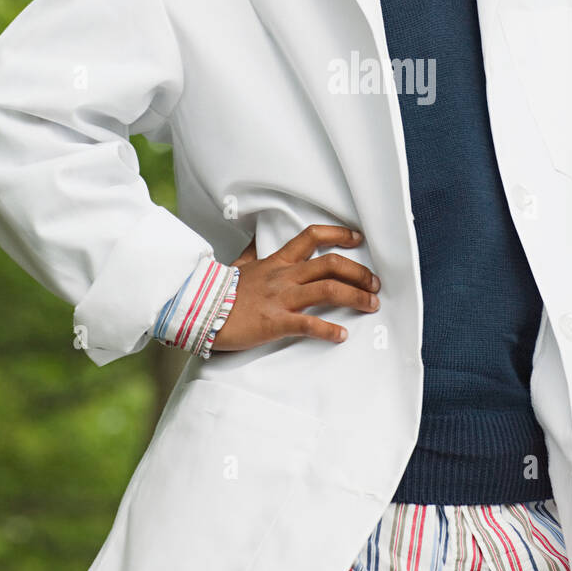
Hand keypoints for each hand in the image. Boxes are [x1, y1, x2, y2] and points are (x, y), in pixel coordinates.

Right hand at [211, 224, 379, 351]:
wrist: (197, 311)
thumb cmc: (219, 292)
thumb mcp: (238, 266)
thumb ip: (252, 254)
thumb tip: (255, 240)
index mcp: (277, 262)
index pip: (311, 237)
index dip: (338, 234)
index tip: (358, 239)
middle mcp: (283, 276)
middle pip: (330, 265)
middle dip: (359, 273)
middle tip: (374, 284)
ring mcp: (280, 298)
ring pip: (327, 290)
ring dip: (356, 297)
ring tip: (371, 305)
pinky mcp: (275, 321)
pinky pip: (308, 325)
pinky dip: (329, 331)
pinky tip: (341, 336)